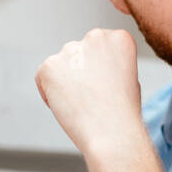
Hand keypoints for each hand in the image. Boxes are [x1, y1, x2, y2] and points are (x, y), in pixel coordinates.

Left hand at [35, 28, 144, 159]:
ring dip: (65, 83)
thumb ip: (109, 64)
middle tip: (92, 99)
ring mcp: (70, 50)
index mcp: (119, 38)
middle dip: (80, 74)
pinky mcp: (49, 66)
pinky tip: (68, 107)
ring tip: (82, 105)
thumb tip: (88, 66)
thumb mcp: (129, 79)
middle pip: (79, 54)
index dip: (100, 71)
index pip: (99, 47)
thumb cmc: (122, 113)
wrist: (112, 135)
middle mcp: (95, 37)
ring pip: (60, 66)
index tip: (107, 88)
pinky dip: (50, 94)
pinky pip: (43, 78)